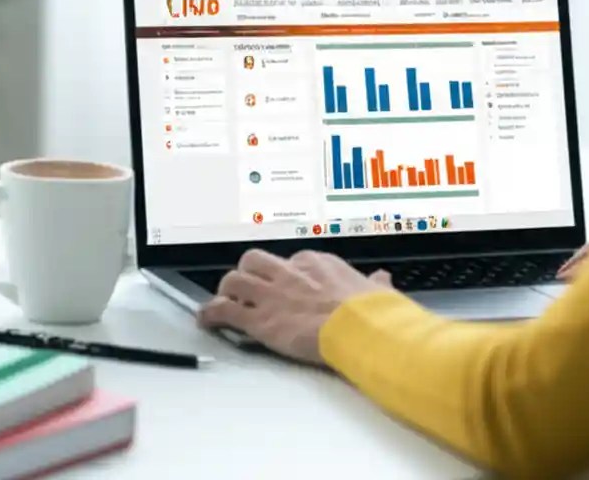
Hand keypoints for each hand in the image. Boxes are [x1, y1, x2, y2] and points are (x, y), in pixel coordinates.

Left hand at [197, 249, 393, 364]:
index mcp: (318, 264)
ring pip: (235, 280)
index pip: (293, 261)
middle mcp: (290, 273)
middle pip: (255, 262)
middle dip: (249, 274)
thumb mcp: (376, 290)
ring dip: (227, 291)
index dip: (285, 274)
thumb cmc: (372, 312)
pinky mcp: (260, 320)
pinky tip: (207, 319)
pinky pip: (226, 310)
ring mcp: (272, 295)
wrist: (362, 328)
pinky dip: (212, 314)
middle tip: (248, 287)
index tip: (285, 284)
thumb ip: (373, 284)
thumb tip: (381, 280)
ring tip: (225, 300)